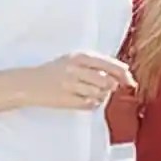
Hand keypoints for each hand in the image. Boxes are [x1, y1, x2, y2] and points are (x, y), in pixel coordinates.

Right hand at [21, 52, 136, 109]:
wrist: (29, 83)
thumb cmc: (55, 71)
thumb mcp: (74, 60)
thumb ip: (97, 65)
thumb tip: (123, 74)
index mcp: (80, 56)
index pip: (109, 64)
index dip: (123, 74)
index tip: (130, 81)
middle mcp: (76, 69)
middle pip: (107, 82)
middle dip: (111, 87)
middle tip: (106, 88)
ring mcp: (71, 85)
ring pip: (100, 94)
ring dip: (100, 96)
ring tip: (89, 91)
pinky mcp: (67, 99)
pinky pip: (90, 104)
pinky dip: (92, 104)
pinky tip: (84, 99)